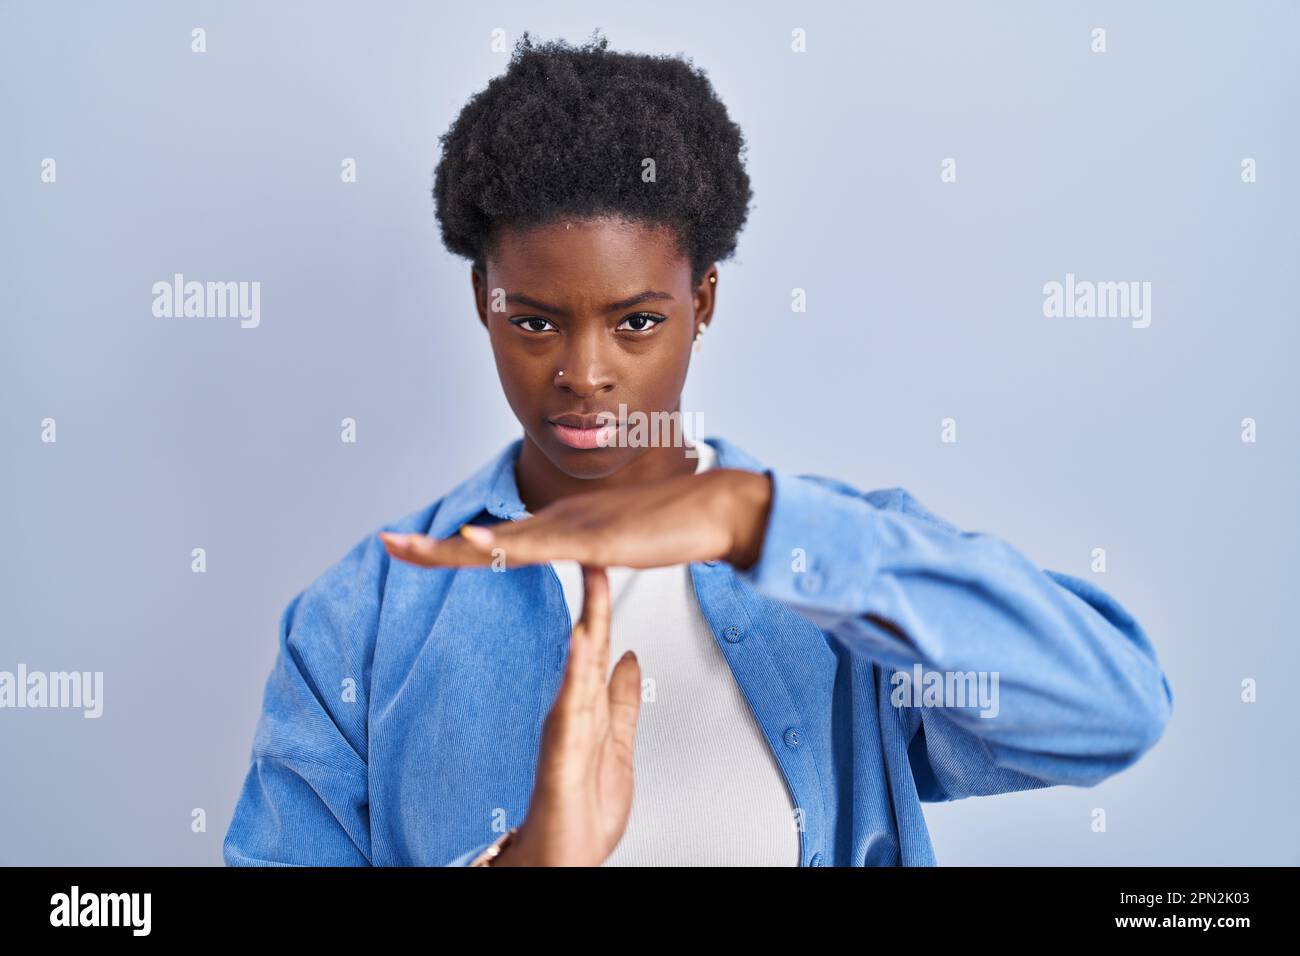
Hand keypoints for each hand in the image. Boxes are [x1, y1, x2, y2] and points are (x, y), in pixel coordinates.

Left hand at [379, 468, 772, 572]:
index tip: (413, 547)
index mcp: (564, 525)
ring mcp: (577, 527)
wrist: (718, 507)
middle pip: (485, 538)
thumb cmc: (676, 526)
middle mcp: (560, 519)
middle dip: (432, 545)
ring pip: (504, 540)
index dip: (452, 546)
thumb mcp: (622, 545)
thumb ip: (596, 551)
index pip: (498, 539)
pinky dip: (507, 545)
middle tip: (387, 544)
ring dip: (453, 546)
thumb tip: (581, 560)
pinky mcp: (599, 539)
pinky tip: (479, 544)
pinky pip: (545, 545)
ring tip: (408, 547)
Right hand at [494, 565, 641, 865]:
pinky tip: (582, 650)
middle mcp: (573, 715)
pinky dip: (576, 680)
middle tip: (594, 551)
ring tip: (590, 591)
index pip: (596, 644)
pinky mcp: (561, 762)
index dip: (603, 602)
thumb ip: (622, 701)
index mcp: (588, 709)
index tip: (605, 558)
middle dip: (593, 601)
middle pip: (586, 649)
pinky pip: (569, 716)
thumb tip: (631, 658)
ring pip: (576, 675)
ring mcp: (565, 737)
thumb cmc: (581, 814)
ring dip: (585, 632)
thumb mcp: (617, 744)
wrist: (560, 864)